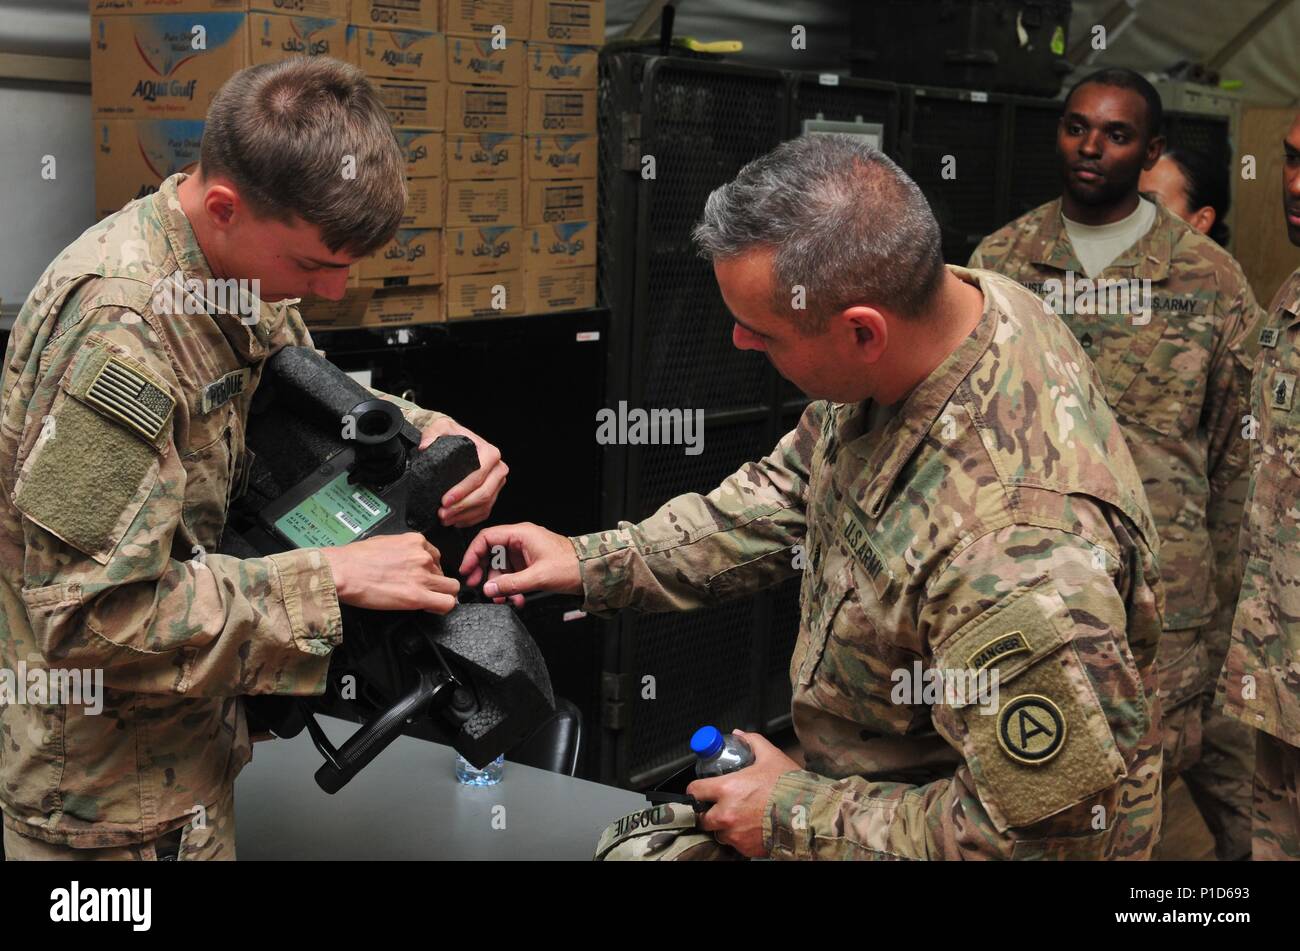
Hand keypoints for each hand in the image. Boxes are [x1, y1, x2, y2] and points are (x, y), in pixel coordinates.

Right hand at [321, 533, 458, 613]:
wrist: (342, 571)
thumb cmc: (354, 558)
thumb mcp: (384, 542)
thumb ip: (402, 550)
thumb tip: (404, 560)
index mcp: (415, 542)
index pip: (436, 557)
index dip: (429, 570)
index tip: (421, 577)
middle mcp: (423, 557)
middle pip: (444, 573)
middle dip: (436, 582)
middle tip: (423, 590)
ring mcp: (423, 576)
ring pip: (451, 588)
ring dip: (441, 595)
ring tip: (426, 601)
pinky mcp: (417, 596)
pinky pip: (447, 603)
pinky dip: (443, 607)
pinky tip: (431, 608)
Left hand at [419, 418, 507, 527]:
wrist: (459, 441)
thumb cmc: (452, 436)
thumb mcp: (441, 428)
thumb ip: (432, 434)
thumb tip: (426, 446)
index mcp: (490, 453)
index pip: (479, 475)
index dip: (462, 491)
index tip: (445, 500)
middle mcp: (497, 468)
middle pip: (484, 494)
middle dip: (462, 507)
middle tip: (442, 513)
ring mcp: (497, 483)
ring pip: (485, 505)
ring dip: (464, 515)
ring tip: (445, 519)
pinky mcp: (493, 494)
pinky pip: (485, 512)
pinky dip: (470, 519)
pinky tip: (455, 521)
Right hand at [458, 522, 581, 607]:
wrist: (591, 572)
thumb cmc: (571, 566)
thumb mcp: (538, 577)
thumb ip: (511, 584)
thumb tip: (489, 588)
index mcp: (522, 534)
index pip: (487, 537)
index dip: (473, 554)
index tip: (467, 570)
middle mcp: (522, 540)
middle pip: (491, 553)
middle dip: (484, 572)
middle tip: (478, 586)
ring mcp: (526, 552)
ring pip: (502, 566)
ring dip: (500, 584)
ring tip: (502, 599)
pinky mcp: (530, 563)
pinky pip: (513, 573)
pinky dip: (511, 586)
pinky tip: (515, 598)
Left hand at [687, 731, 801, 857]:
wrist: (810, 814)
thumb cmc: (790, 786)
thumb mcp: (770, 756)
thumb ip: (752, 742)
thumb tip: (739, 735)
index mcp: (727, 789)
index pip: (695, 791)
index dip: (696, 790)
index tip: (700, 790)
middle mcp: (727, 814)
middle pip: (702, 818)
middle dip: (708, 812)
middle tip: (718, 806)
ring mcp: (735, 834)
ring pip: (718, 832)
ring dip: (724, 826)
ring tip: (739, 817)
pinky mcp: (746, 848)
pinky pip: (735, 844)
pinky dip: (739, 838)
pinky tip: (752, 827)